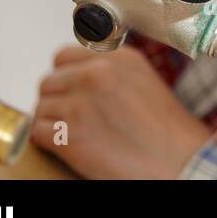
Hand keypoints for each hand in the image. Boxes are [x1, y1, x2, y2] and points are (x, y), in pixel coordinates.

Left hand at [31, 45, 212, 178]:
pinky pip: (37, 132)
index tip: (71, 91)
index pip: (64, 56)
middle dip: (56, 101)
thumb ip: (112, 71)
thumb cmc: (168, 130)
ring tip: (76, 135)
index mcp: (119, 58)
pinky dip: (48, 142)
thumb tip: (78, 77)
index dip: (65, 77)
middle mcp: (97, 74)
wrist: (179, 160)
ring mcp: (81, 103)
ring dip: (52, 123)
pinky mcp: (70, 134)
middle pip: (48, 82)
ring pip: (41, 107)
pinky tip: (70, 147)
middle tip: (72, 118)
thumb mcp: (144, 81)